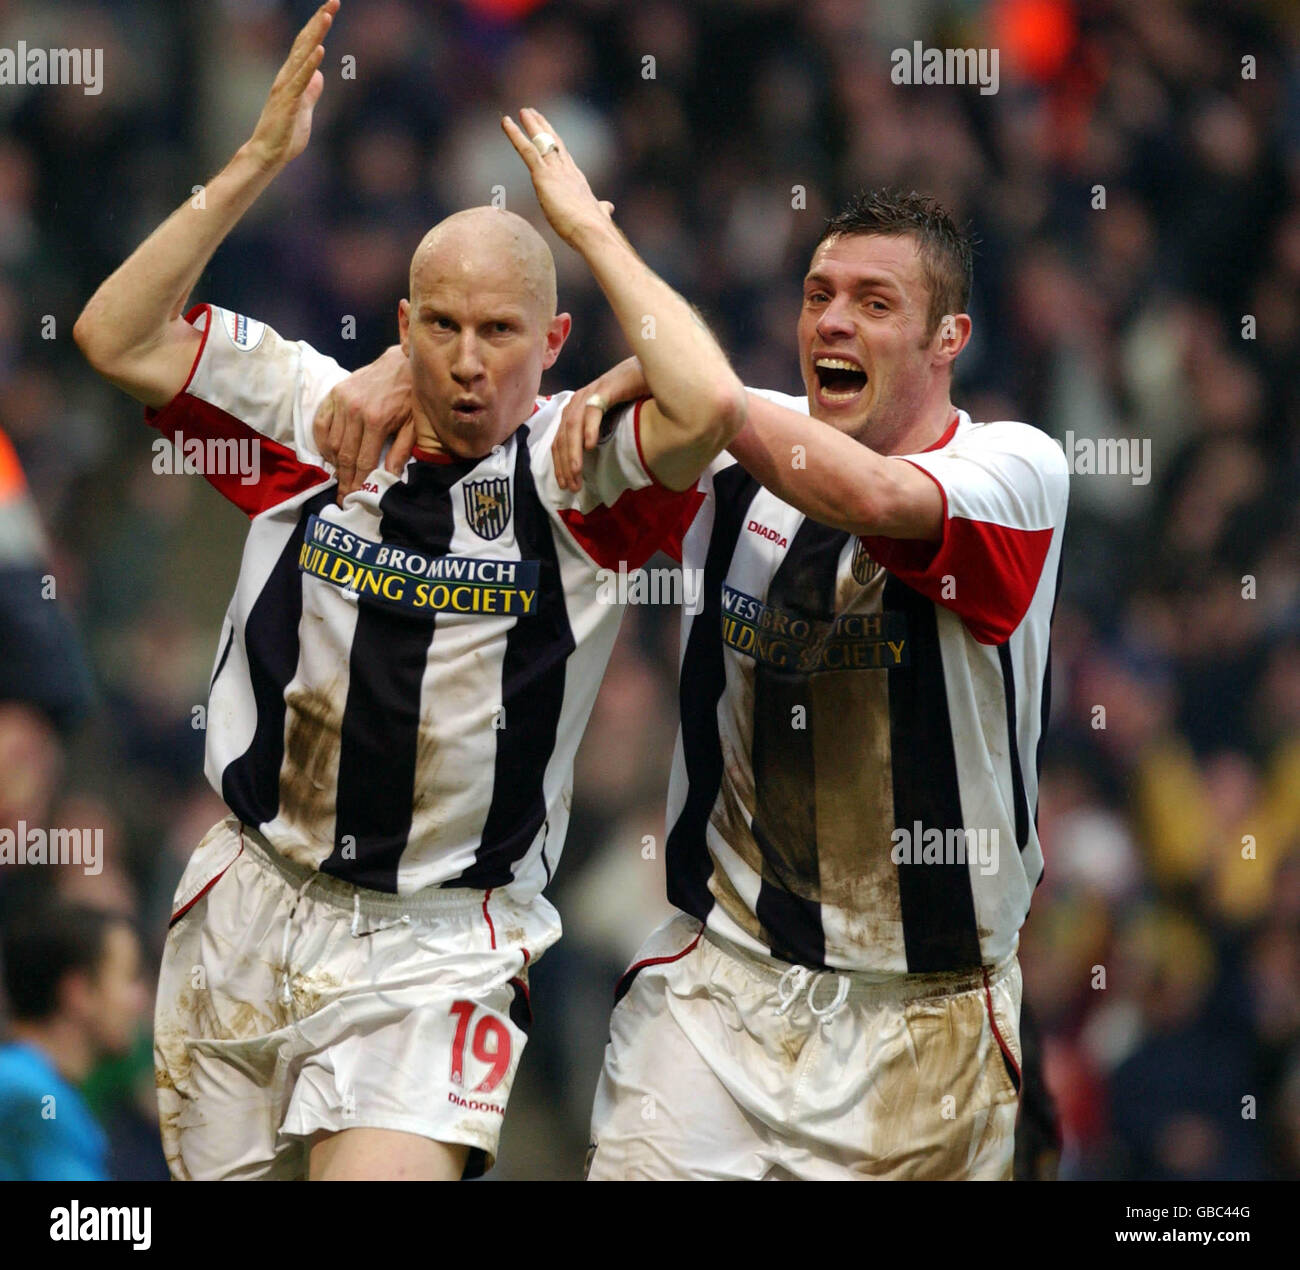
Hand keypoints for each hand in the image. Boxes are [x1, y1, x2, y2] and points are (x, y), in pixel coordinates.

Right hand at [246, 1, 338, 170]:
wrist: (268, 155)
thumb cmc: (284, 135)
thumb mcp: (304, 110)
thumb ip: (311, 92)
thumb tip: (319, 76)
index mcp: (292, 77)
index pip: (306, 45)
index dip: (319, 26)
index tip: (331, 8)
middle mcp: (287, 76)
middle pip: (305, 42)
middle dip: (319, 21)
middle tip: (334, 0)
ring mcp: (287, 87)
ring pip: (302, 55)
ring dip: (315, 35)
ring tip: (327, 15)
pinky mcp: (289, 102)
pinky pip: (300, 80)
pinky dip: (309, 65)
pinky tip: (319, 51)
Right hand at [313, 345, 414, 502]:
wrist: (401, 362)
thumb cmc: (411, 395)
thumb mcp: (413, 425)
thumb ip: (400, 451)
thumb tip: (389, 478)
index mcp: (376, 421)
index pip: (363, 461)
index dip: (358, 483)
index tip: (354, 498)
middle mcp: (354, 412)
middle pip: (344, 456)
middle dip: (344, 479)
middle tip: (342, 496)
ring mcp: (341, 401)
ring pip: (331, 442)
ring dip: (334, 463)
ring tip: (340, 476)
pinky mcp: (334, 394)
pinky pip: (321, 423)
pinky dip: (322, 442)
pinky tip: (330, 454)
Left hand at [501, 107, 614, 246]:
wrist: (593, 231)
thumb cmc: (594, 229)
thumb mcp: (598, 214)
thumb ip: (601, 208)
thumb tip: (609, 207)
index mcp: (577, 179)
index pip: (563, 155)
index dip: (555, 141)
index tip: (548, 129)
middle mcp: (567, 170)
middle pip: (553, 141)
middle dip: (543, 126)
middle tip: (532, 112)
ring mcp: (555, 171)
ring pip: (541, 141)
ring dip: (530, 124)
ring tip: (522, 111)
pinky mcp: (543, 176)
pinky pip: (526, 150)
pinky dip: (514, 134)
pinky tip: (505, 122)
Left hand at [553, 356, 649, 491]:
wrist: (651, 367)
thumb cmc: (634, 394)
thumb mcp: (613, 417)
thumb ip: (600, 432)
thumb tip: (593, 459)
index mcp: (577, 409)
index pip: (561, 440)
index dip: (560, 464)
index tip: (565, 485)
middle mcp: (579, 400)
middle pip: (563, 436)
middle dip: (564, 464)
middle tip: (571, 486)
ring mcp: (591, 392)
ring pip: (573, 426)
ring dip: (573, 452)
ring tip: (577, 472)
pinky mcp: (606, 388)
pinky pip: (593, 411)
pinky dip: (589, 429)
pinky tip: (589, 446)